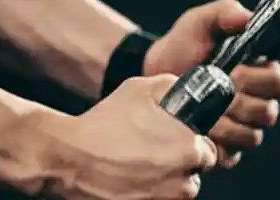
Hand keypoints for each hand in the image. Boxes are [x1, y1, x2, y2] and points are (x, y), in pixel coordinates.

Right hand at [43, 75, 217, 199]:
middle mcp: (184, 181)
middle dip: (180, 163)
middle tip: (154, 150)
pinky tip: (129, 178)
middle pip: (194, 174)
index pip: (210, 151)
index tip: (175, 138)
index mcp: (190, 149)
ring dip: (166, 181)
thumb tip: (187, 92)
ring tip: (139, 165)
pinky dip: (148, 193)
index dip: (192, 143)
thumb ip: (172, 89)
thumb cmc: (105, 123)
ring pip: (177, 192)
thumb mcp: (141, 89)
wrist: (69, 157)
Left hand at [143, 0, 279, 168]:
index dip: (260, 80)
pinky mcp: (223, 150)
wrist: (149, 76)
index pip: (279, 83)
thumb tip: (245, 18)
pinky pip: (231, 156)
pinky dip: (215, 144)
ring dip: (226, 124)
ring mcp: (240, 129)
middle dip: (240, 102)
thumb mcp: (199, 22)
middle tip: (216, 92)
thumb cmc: (179, 47)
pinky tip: (196, 129)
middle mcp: (255, 103)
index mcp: (257, 72)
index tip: (234, 71)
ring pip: (252, 137)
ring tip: (201, 111)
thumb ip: (223, 12)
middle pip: (268, 113)